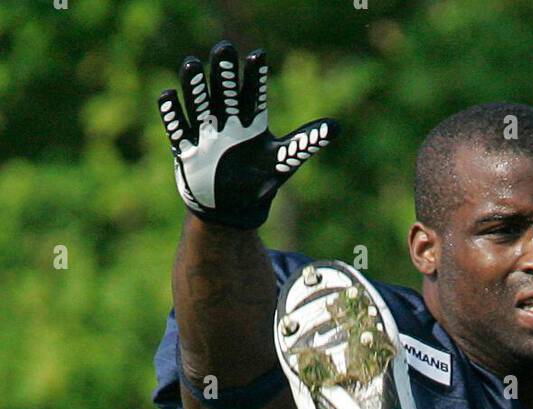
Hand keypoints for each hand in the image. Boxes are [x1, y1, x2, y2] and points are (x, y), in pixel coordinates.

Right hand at [157, 39, 338, 228]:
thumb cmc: (258, 180)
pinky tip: (169, 96)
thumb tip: (337, 126)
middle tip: (224, 49)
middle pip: (224, 89)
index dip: (254, 74)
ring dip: (195, 85)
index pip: (253, 92)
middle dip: (223, 70)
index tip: (258, 55)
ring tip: (192, 65)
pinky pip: (176, 126)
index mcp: (251, 119)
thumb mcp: (283, 161)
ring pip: (198, 101)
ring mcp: (205, 131)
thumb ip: (306, 142)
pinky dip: (172, 113)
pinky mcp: (185, 147)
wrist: (232, 208)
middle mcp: (227, 119)